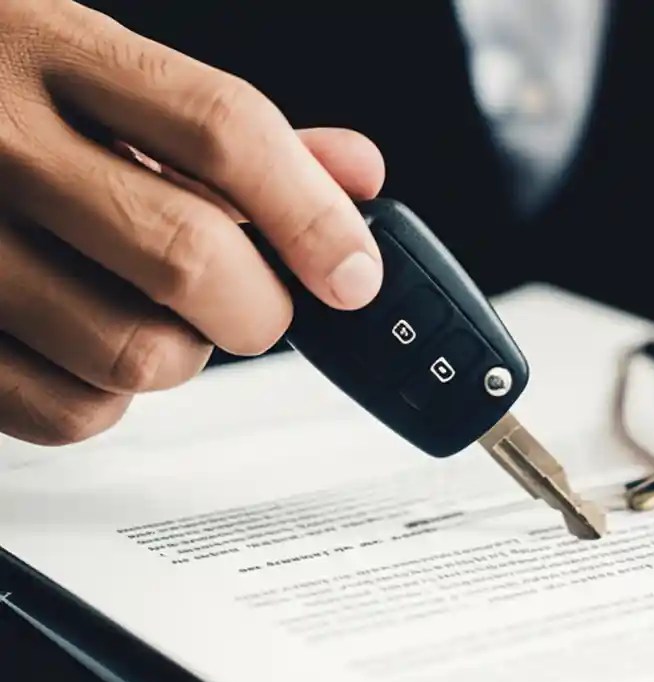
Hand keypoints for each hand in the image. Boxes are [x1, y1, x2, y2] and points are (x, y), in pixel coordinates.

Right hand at [0, 0, 385, 444]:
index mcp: (53, 52)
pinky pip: (65, 412)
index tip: (355, 273)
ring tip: (153, 313)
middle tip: (254, 301)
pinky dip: (106, 399)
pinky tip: (88, 347)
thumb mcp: (93, 74)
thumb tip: (354, 176)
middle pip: (189, 256)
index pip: (223, 131)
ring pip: (133, 352)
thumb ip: (228, 131)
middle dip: (258, 304)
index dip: (314, 215)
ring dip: (181, 354)